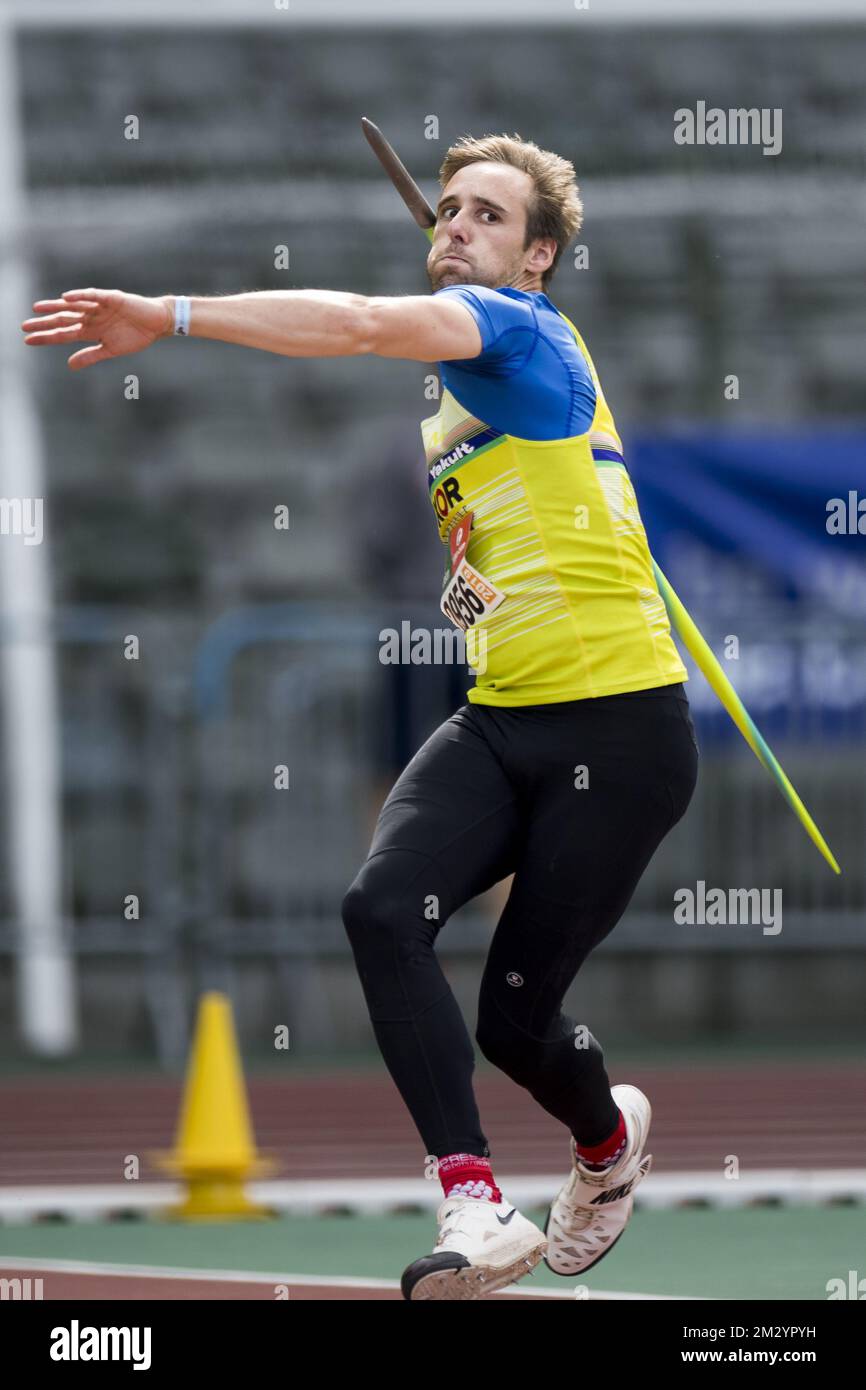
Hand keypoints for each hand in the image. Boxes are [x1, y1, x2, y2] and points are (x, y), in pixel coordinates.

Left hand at [20, 288, 172, 370]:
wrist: (158, 324)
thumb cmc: (136, 336)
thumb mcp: (111, 350)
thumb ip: (90, 356)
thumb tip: (70, 365)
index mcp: (90, 329)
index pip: (63, 333)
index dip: (46, 336)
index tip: (28, 340)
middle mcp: (91, 316)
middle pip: (63, 319)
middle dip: (44, 323)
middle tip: (25, 326)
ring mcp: (99, 306)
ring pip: (73, 306)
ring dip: (55, 307)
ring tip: (37, 308)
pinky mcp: (111, 298)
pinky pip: (92, 295)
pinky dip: (79, 296)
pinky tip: (65, 298)